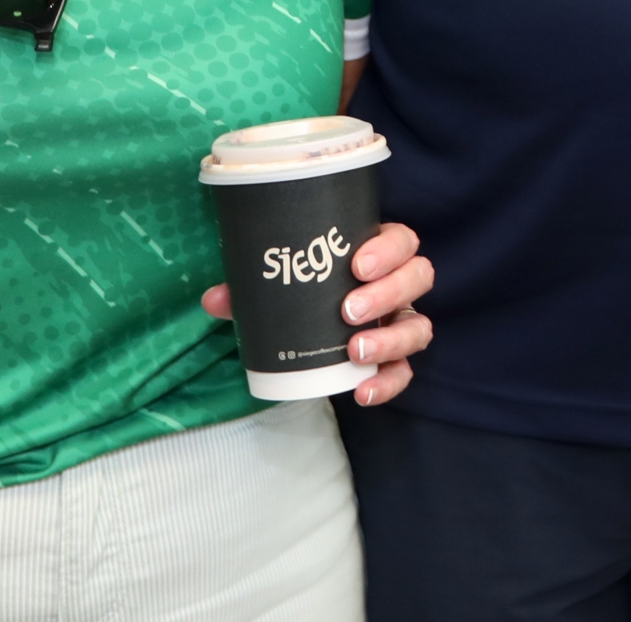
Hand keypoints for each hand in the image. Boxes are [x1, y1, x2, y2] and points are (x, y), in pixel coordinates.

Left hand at [202, 220, 433, 406]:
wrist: (312, 329)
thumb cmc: (305, 289)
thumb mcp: (280, 284)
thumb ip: (248, 288)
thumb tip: (212, 299)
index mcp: (378, 250)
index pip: (402, 240)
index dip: (388, 250)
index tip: (357, 264)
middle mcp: (398, 284)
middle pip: (418, 277)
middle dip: (388, 293)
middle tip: (348, 310)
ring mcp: (400, 322)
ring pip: (418, 325)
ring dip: (390, 339)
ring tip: (354, 350)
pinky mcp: (396, 359)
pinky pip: (405, 372)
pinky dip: (388, 383)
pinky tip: (362, 390)